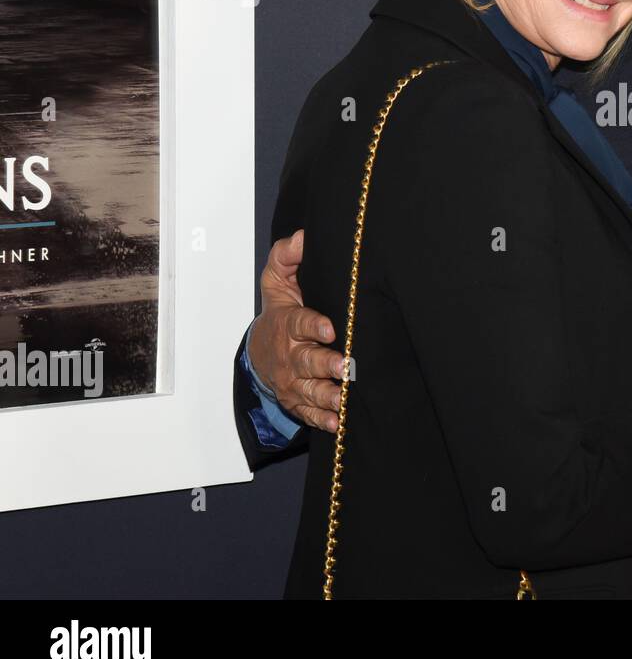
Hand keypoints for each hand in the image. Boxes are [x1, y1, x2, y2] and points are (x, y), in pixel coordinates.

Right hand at [247, 229, 343, 432]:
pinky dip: (323, 419)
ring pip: (310, 390)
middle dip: (325, 365)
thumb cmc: (279, 311)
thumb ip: (287, 257)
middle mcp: (289, 355)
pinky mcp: (297, 400)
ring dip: (327, 395)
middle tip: (344, 367)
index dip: (314, 326)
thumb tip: (304, 236)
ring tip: (343, 398)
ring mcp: (292, 381)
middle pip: (307, 362)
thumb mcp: (278, 281)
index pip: (299, 324)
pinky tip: (338, 422)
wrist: (259, 349)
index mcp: (286, 325)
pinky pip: (309, 412)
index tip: (331, 329)